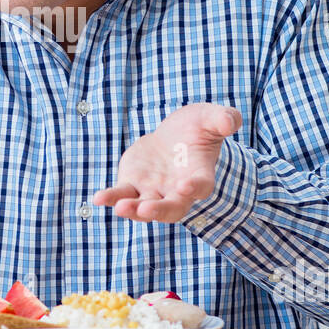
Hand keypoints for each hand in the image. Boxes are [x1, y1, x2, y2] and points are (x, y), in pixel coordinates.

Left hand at [93, 103, 241, 223]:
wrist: (174, 135)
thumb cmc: (197, 128)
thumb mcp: (209, 117)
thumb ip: (223, 119)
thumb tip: (230, 122)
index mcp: (199, 176)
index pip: (201, 187)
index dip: (194, 188)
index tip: (186, 187)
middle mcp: (177, 191)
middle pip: (171, 208)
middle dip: (159, 210)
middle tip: (146, 209)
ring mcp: (153, 191)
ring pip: (144, 207)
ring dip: (133, 210)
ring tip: (121, 208)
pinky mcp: (132, 185)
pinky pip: (122, 195)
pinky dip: (111, 198)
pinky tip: (98, 198)